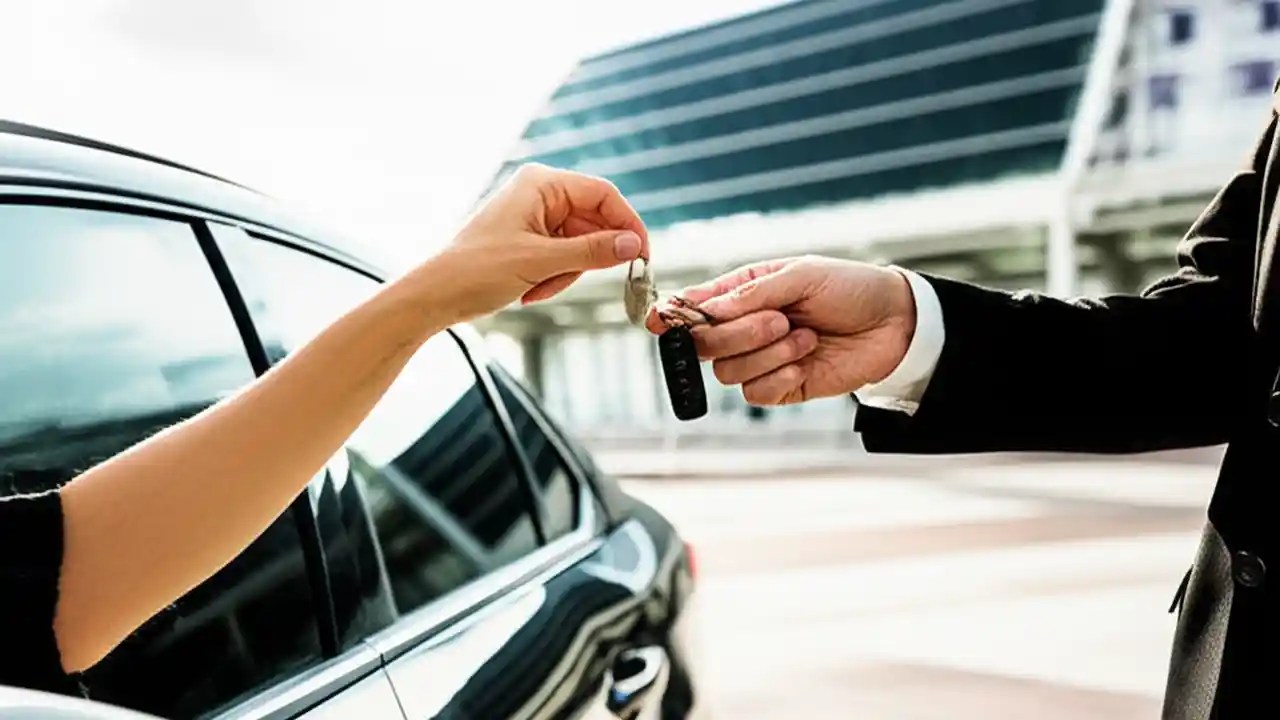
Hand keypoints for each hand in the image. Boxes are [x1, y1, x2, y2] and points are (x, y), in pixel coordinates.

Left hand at [429, 163, 647, 321]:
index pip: (603, 194)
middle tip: (576, 279)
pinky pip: (564, 256)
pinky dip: (555, 277)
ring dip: (568, 272)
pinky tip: (532, 290)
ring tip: (540, 288)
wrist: (437, 295)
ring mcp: (535, 216)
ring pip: (581, 244)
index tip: (641, 255)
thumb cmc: (476, 270)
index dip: (627, 223)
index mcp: (541, 183)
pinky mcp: (530, 238)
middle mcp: (539, 193)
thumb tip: (633, 245)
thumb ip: (592, 251)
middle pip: (595, 222)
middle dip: (588, 257)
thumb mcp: (541, 262)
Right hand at [648, 256, 915, 404]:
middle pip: (703, 345)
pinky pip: (756, 393)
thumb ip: (752, 293)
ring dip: (768, 354)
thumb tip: (709, 309)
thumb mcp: (801, 275)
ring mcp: (761, 359)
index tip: (658, 321)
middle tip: (778, 321)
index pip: (695, 307)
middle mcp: (745, 327)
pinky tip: (805, 362)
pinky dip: (779, 377)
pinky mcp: (781, 386)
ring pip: (727, 371)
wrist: (896, 324)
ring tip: (805, 337)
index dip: (672, 315)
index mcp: (744, 293)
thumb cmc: (850, 288)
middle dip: (737, 334)